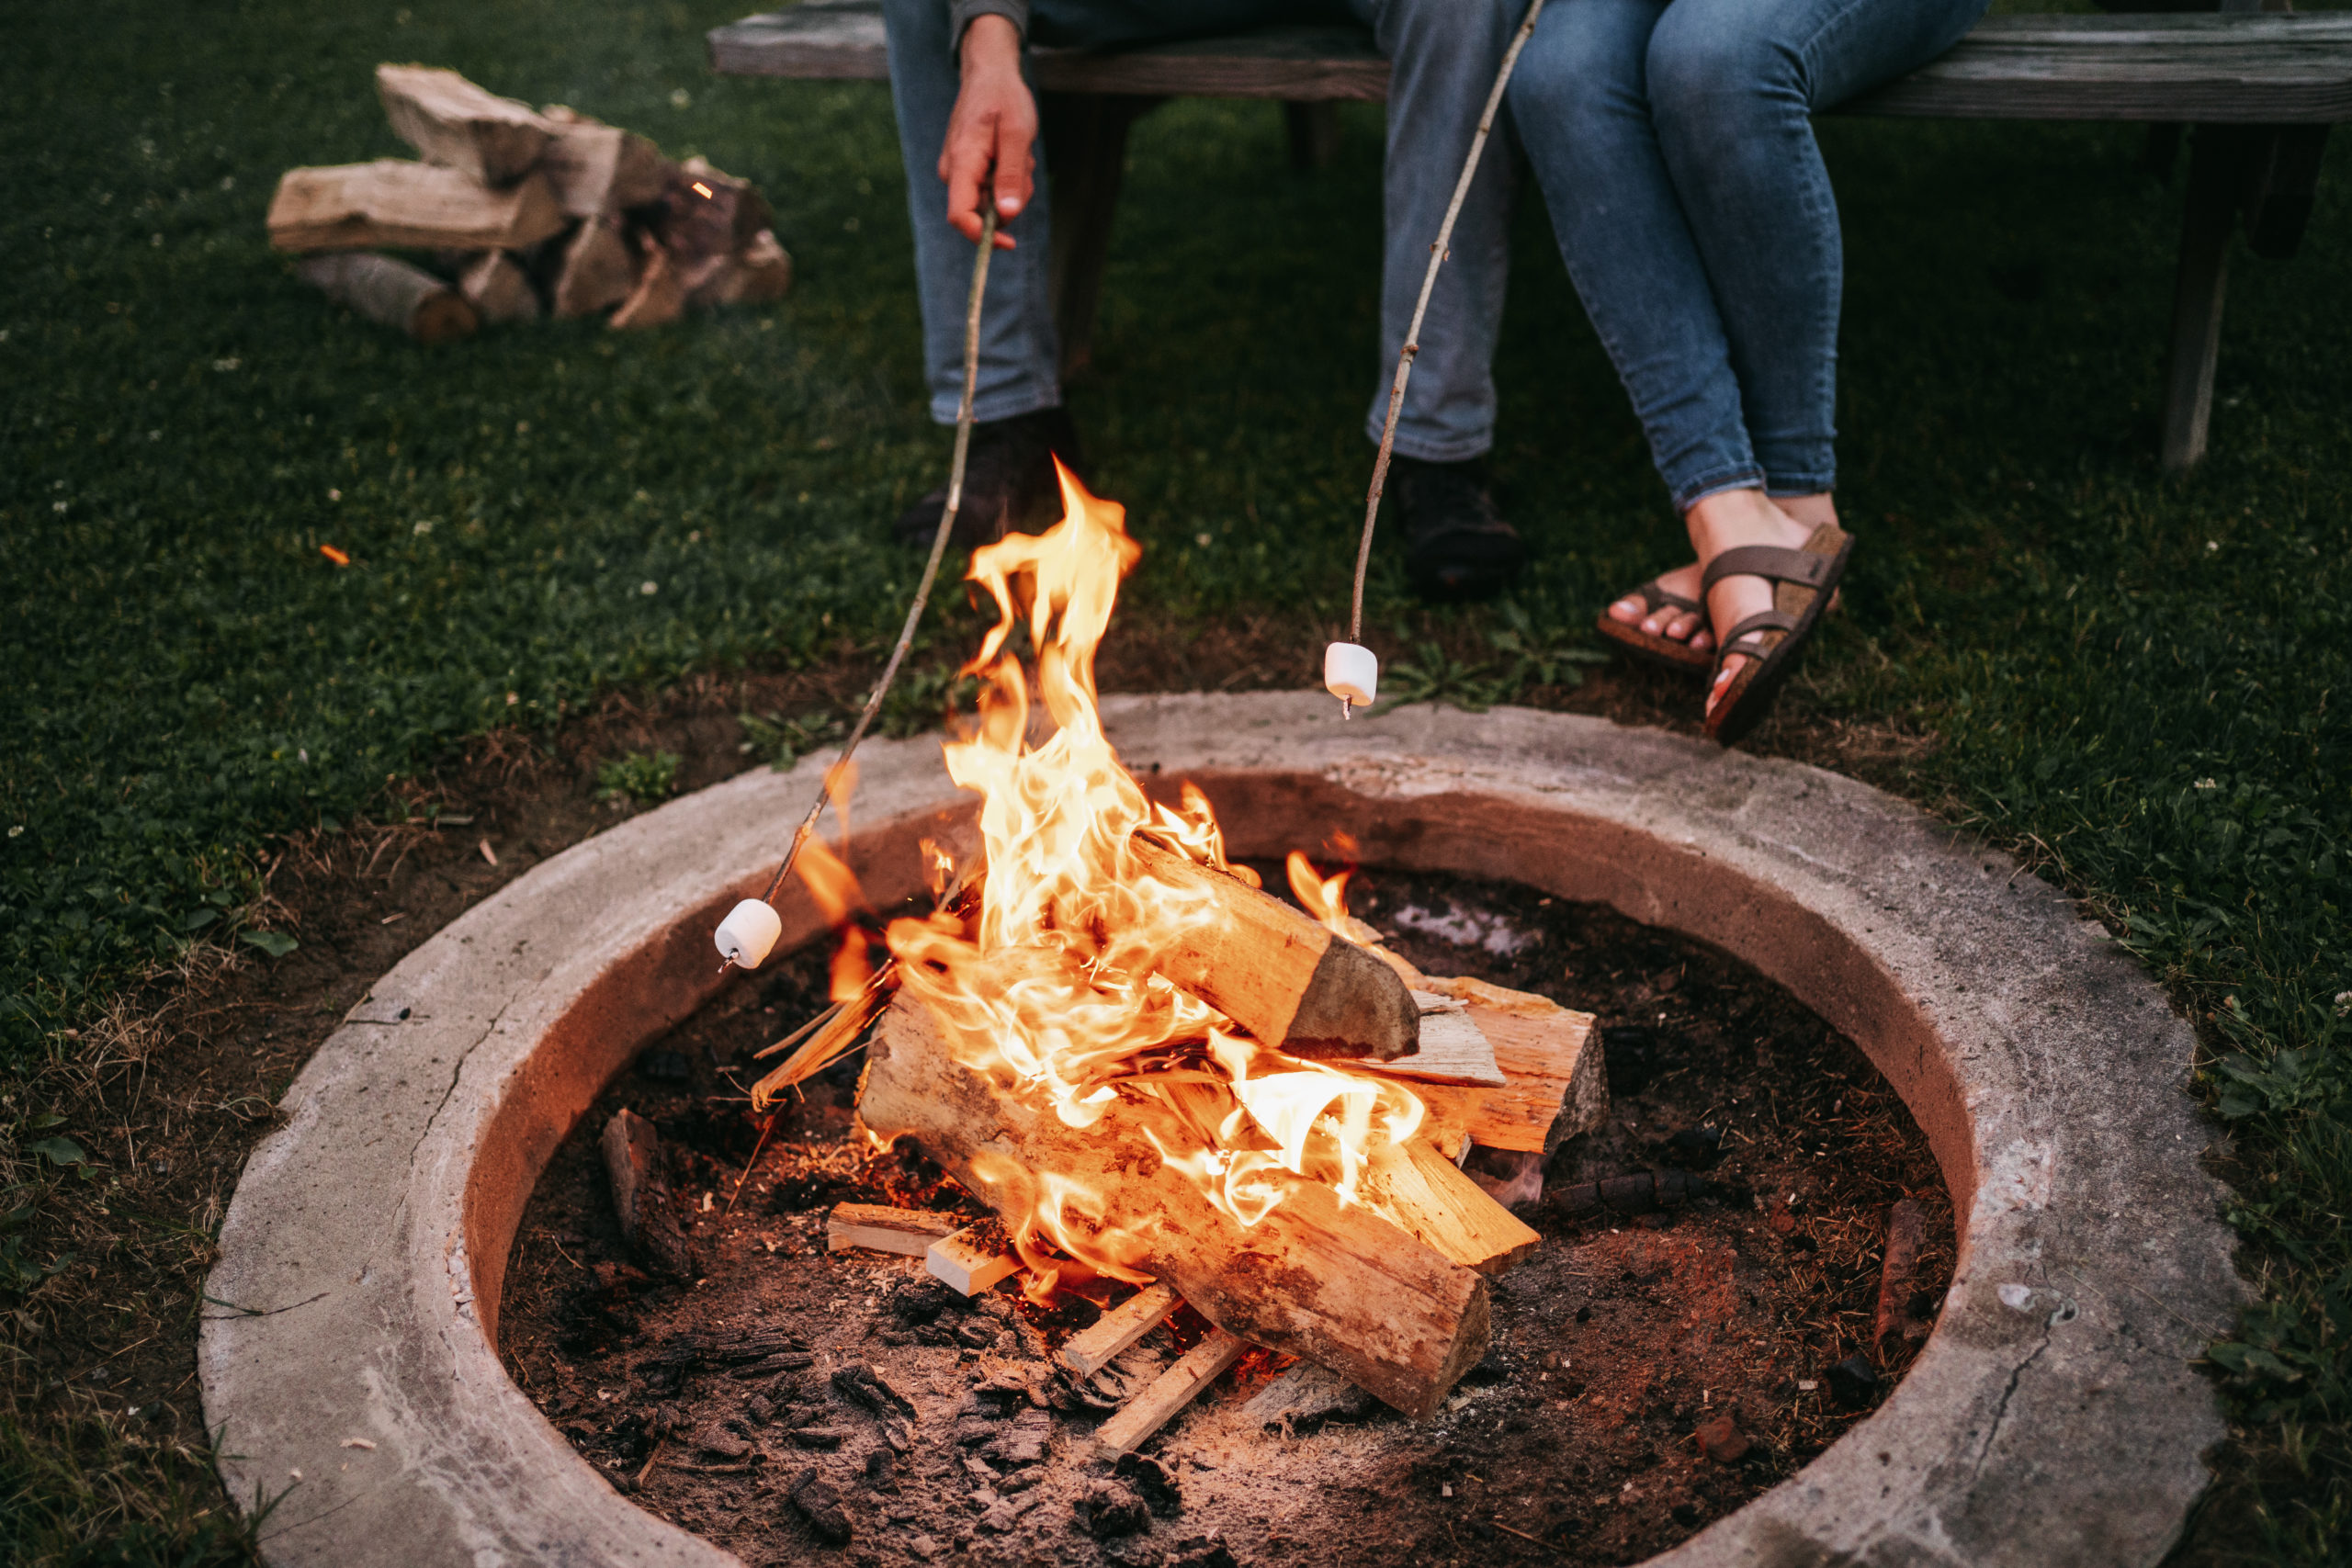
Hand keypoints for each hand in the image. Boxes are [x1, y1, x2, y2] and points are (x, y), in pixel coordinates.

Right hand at [940, 14, 1033, 247]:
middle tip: (1023, 163)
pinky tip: (1012, 152)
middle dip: (1011, 199)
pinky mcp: (968, 170)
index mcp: (961, 163)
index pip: (960, 216)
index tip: (1010, 242)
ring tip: (1017, 151)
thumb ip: (1010, 175)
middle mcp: (953, 171)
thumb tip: (1007, 214)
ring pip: (992, 201)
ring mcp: (959, 171)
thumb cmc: (1004, 98)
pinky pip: (992, 189)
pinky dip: (1008, 177)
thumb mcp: (1016, 134)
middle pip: (982, 212)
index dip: (982, 236)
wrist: (990, 74)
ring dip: (1013, 185)